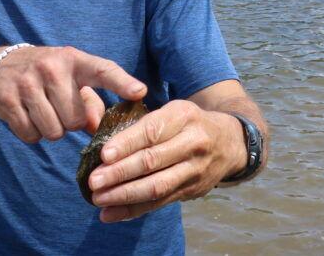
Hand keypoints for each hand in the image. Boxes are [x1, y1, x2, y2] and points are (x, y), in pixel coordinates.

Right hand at [0, 46, 146, 142]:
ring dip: (50, 130)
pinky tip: (26, 115)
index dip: (122, 83)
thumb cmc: (45, 76)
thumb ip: (90, 102)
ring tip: (41, 111)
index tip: (139, 92)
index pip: (102, 70)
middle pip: (75, 120)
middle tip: (57, 108)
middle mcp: (51, 68)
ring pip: (53, 132)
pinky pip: (30, 135)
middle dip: (69, 123)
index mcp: (74, 60)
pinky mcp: (8, 99)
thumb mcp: (70, 78)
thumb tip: (97, 127)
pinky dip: (30, 133)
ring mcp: (27, 82)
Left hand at [84, 100, 244, 222]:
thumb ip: (138, 120)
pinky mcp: (191, 191)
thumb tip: (95, 131)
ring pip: (156, 186)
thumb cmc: (186, 122)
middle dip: (120, 173)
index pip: (152, 131)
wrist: (230, 142)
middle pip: (152, 161)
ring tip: (98, 198)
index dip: (127, 144)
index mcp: (183, 116)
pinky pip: (159, 203)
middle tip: (94, 181)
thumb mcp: (171, 110)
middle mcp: (192, 143)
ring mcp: (194, 170)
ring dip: (124, 195)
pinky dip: (133, 210)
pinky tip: (111, 213)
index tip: (103, 155)